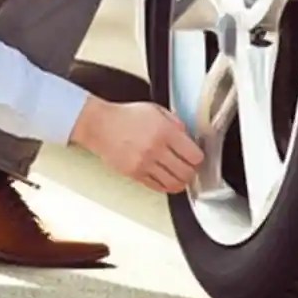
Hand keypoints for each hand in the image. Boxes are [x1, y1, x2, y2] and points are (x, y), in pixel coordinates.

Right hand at [69, 97, 204, 193]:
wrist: (100, 125)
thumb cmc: (125, 116)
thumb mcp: (155, 110)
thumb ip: (175, 123)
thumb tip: (188, 138)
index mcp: (165, 132)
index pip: (194, 156)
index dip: (197, 158)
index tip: (195, 157)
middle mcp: (156, 149)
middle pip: (186, 172)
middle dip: (191, 172)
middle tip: (189, 169)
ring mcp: (145, 163)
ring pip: (174, 184)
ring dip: (180, 182)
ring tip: (179, 177)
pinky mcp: (135, 173)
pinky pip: (157, 187)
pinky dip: (165, 186)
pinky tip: (165, 179)